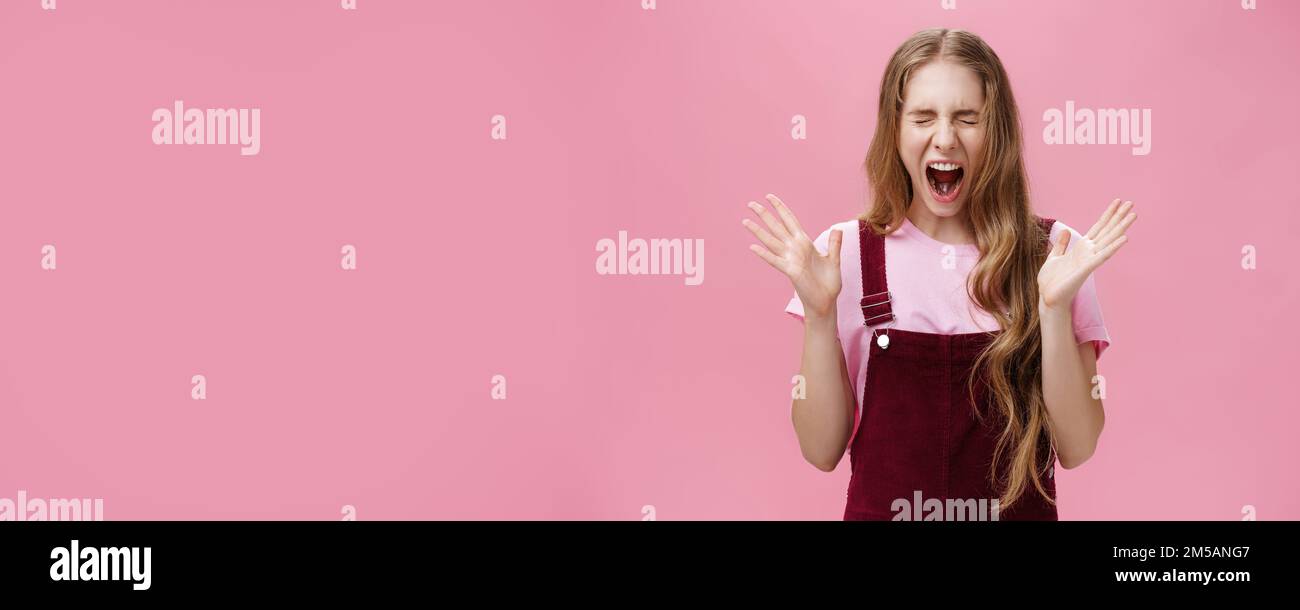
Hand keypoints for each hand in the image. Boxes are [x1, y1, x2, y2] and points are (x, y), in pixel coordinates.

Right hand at [743, 194, 842, 318]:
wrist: (826, 301)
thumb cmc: (828, 283)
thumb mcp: (833, 260)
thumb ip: (834, 244)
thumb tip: (837, 228)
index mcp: (805, 243)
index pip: (790, 221)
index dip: (780, 208)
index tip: (769, 197)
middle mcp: (795, 248)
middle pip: (776, 227)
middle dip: (764, 214)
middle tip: (750, 204)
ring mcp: (791, 259)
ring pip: (771, 241)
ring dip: (758, 231)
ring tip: (745, 221)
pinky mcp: (790, 271)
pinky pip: (775, 260)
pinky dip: (764, 254)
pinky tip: (753, 247)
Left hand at [1038, 198, 1136, 312]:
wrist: (1047, 298)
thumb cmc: (1051, 281)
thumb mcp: (1054, 257)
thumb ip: (1061, 245)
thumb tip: (1066, 231)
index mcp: (1081, 248)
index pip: (1098, 227)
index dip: (1108, 214)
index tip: (1118, 201)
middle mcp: (1089, 252)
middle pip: (1107, 230)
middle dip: (1119, 216)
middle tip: (1132, 203)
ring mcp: (1089, 260)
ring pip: (1109, 240)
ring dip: (1121, 227)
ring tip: (1134, 215)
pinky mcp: (1086, 269)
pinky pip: (1102, 256)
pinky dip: (1113, 247)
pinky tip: (1124, 238)